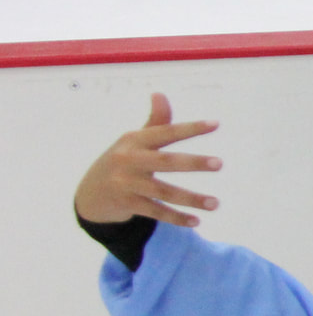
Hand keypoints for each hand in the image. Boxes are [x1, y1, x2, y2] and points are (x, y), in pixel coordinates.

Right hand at [74, 94, 220, 227]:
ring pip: (163, 192)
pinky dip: (176, 218)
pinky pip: (156, 211)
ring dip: (191, 198)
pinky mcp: (126, 204)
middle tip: (220, 163)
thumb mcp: (134, 140)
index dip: (190, 128)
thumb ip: (155, 122)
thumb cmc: (123, 160)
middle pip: (165, 162)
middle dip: (193, 163)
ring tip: (216, 203)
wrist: (89, 193)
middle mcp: (129, 160)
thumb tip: (160, 94)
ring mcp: (126, 183)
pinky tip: (197, 221)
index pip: (165, 132)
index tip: (216, 124)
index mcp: (134, 140)